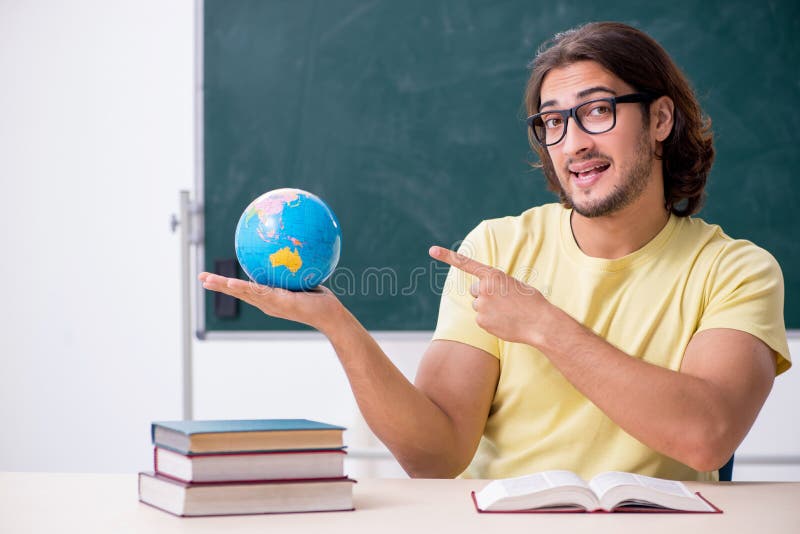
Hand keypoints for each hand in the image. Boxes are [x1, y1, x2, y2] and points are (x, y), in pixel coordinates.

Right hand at [198, 272, 343, 332]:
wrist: (331, 315)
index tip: (214, 276)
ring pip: (242, 293)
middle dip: (218, 285)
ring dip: (224, 287)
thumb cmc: (320, 298)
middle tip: (200, 277)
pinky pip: (258, 292)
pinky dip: (242, 288)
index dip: (228, 284)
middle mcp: (266, 303)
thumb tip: (291, 246)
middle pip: (237, 292)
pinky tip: (231, 282)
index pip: (245, 289)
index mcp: (269, 298)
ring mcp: (271, 305)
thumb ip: (294, 267)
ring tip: (208, 280)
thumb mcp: (303, 279)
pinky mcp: (279, 303)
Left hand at [429, 246, 552, 345]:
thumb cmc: (531, 302)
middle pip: (475, 291)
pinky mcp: (481, 321)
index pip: (466, 263)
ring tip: (506, 312)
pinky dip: (490, 321)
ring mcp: (481, 305)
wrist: (540, 322)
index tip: (431, 250)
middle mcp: (483, 288)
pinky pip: (481, 319)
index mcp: (493, 275)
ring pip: (478, 306)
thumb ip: (496, 285)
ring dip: (488, 309)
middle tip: (503, 301)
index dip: (447, 256)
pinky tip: (504, 322)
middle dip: (485, 295)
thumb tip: (483, 294)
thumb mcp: (513, 284)